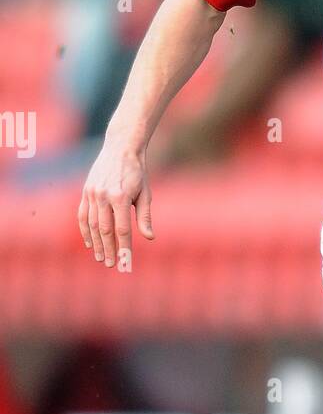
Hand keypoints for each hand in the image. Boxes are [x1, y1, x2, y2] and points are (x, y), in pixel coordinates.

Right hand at [77, 137, 153, 267]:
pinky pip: (82, 215)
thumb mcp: (145, 193)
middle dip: (108, 249)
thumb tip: (150, 237)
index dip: (123, 248)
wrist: (121, 148)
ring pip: (91, 224)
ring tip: (100, 257)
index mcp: (120, 197)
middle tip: (111, 264)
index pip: (122, 229)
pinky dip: (85, 230)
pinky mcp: (86, 191)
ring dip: (96, 243)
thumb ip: (144, 216)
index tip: (125, 261)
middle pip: (105, 230)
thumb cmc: (137, 173)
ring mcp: (92, 193)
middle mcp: (104, 196)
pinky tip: (90, 242)